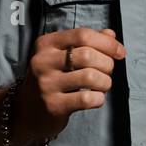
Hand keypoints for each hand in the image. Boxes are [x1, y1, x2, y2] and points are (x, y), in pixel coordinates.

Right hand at [13, 27, 125, 145]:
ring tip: (102, 85)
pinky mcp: (52, 106)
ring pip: (90, 76)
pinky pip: (87, 99)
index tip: (120, 53)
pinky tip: (96, 98)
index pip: (83, 35)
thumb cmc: (51, 78)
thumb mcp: (62, 55)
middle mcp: (43, 61)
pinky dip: (99, 98)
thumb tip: (111, 34)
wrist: (24, 111)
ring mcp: (46, 84)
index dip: (108, 43)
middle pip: (88, 55)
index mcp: (46, 44)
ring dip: (105, 82)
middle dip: (107, 64)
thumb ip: (87, 42)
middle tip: (107, 72)